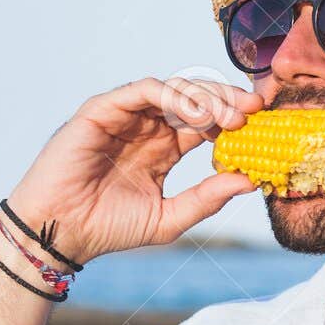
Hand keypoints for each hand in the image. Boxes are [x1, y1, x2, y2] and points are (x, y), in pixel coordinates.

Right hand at [6, 76, 262, 262]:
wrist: (61, 233)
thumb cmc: (107, 228)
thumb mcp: (169, 219)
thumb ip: (206, 199)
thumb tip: (249, 181)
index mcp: (163, 149)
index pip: (205, 124)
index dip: (233, 120)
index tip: (263, 124)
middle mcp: (146, 128)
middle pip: (194, 101)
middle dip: (226, 101)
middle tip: (254, 110)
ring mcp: (124, 116)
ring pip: (173, 91)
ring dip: (205, 97)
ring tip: (229, 116)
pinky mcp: (102, 110)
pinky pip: (141, 91)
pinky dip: (171, 96)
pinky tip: (195, 112)